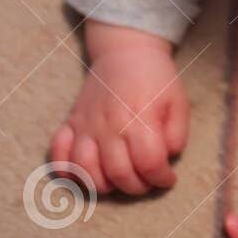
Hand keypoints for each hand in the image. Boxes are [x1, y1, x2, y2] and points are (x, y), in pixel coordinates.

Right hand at [49, 20, 186, 196]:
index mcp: (140, 118)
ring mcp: (87, 125)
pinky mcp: (71, 123)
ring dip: (104, 185)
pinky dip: (65, 170)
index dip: (161, 178)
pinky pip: (58, 153)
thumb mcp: (178, 102)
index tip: (168, 178)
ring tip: (119, 179)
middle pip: (119, 174)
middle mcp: (110, 125)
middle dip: (137, 186)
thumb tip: (167, 159)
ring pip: (86, 170)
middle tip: (147, 181)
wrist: (126, 51)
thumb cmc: (156, 78)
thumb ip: (177, 134)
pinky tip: (81, 175)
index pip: (149, 163)